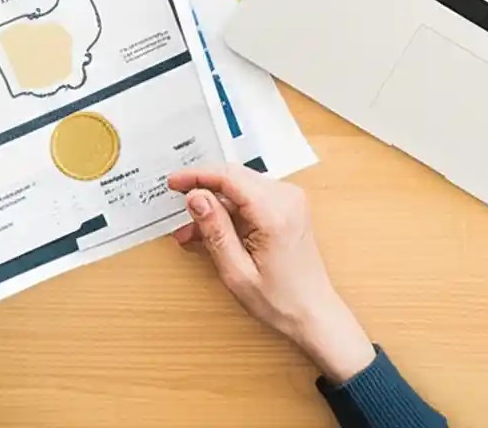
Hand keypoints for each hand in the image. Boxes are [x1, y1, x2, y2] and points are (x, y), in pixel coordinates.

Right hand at [169, 166, 375, 383]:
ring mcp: (291, 201)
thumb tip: (196, 198)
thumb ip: (215, 230)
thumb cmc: (281, 300)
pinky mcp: (289, 207)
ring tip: (193, 232)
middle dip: (203, 191)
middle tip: (178, 207)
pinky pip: (252, 198)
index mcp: (275, 213)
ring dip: (216, 204)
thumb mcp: (236, 271)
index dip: (197, 176)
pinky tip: (214, 231)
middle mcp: (287, 199)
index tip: (174, 182)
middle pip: (234, 177)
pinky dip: (231, 210)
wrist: (313, 311)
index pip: (229, 177)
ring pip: (241, 187)